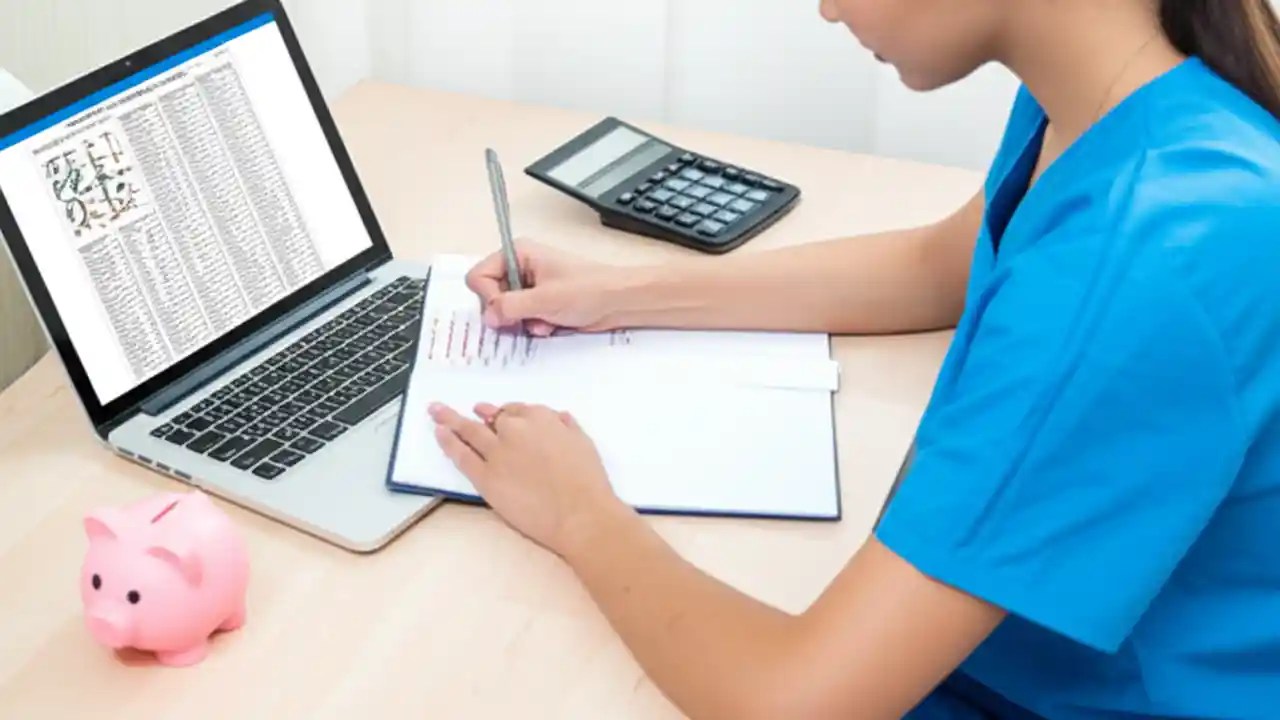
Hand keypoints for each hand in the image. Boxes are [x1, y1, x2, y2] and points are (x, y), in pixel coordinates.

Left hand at [428, 401, 629, 556]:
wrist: (580, 513)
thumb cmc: (588, 482)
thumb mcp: (583, 443)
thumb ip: (567, 428)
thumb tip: (559, 418)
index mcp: (541, 419)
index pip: (517, 411)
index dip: (508, 415)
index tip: (501, 416)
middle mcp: (515, 430)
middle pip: (492, 418)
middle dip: (480, 413)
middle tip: (471, 411)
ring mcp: (497, 453)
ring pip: (469, 431)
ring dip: (450, 419)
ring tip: (436, 411)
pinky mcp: (485, 477)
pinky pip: (461, 455)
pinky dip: (448, 442)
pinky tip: (439, 433)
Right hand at [466, 240, 628, 336]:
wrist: (618, 301)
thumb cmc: (589, 289)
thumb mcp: (544, 299)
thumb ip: (510, 307)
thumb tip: (488, 317)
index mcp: (518, 254)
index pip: (479, 276)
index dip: (487, 297)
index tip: (504, 311)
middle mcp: (520, 268)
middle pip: (489, 296)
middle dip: (507, 313)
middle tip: (525, 318)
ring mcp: (529, 287)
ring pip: (506, 312)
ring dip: (522, 322)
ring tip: (544, 320)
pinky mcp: (539, 303)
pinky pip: (521, 320)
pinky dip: (533, 326)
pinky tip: (550, 325)